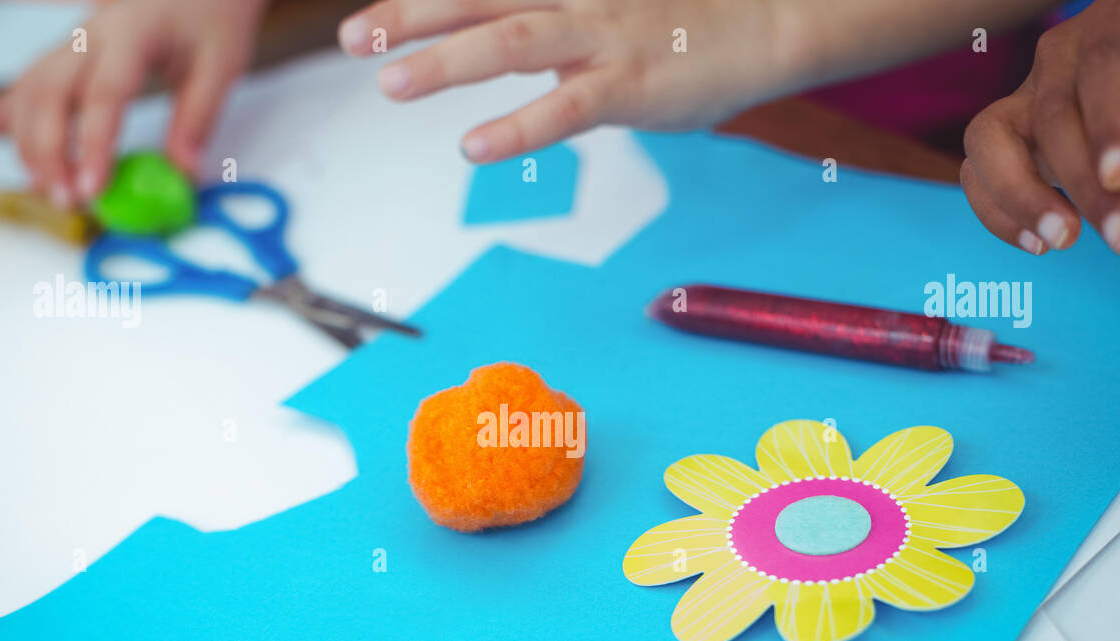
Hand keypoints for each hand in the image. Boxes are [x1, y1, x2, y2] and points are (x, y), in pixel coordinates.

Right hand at [0, 0, 269, 206]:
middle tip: (67, 200)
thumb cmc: (208, 19)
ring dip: (29, 141)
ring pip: (31, 88)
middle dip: (49, 151)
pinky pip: (27, 79)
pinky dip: (8, 109)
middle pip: (51, 92)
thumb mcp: (221, 66)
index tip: (93, 189)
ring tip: (47, 188)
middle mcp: (91, 34)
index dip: (93, 144)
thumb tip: (184, 173)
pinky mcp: (65, 51)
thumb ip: (199, 118)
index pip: (105, 93)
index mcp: (133, 34)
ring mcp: (72, 41)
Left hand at [338, 0, 786, 162]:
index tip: (367, 14)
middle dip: (408, 16)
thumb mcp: (606, 2)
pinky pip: (565, 109)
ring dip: (445, 62)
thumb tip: (496, 31)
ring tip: (388, 83)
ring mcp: (603, 36)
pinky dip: (517, 129)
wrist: (769, 21)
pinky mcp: (632, 85)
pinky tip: (473, 147)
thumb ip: (547, 17)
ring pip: (511, 42)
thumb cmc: (685, 18)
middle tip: (350, 38)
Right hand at [961, 0, 1119, 255]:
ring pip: (988, 140)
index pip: (1105, 66)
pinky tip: (1040, 244)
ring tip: (1062, 240)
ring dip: (1020, 198)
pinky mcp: (999, 143)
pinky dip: (1000, 216)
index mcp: (1119, 28)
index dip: (1110, 123)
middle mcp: (1060, 58)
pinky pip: (976, 176)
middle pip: (1049, 115)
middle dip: (1081, 184)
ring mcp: (1021, 99)